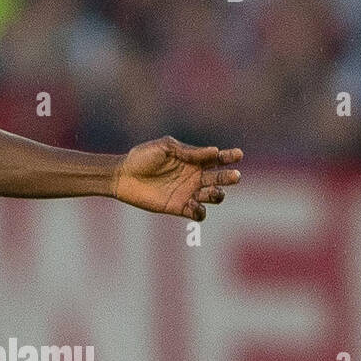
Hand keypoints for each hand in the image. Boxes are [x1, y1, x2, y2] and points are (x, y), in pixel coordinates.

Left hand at [112, 136, 242, 220]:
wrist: (122, 175)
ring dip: (218, 195)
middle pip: (220, 178)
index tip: (237, 155)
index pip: (218, 158)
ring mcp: (188, 193)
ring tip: (212, 190)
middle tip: (234, 176)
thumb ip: (188, 151)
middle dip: (229, 177)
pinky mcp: (179, 207)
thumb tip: (214, 151)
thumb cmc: (142, 157)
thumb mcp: (165, 147)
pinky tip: (194, 204)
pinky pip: (198, 213)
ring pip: (214, 197)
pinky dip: (201, 211)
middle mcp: (195, 177)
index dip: (230, 157)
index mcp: (194, 160)